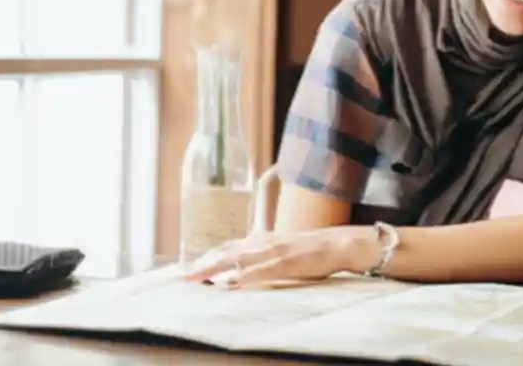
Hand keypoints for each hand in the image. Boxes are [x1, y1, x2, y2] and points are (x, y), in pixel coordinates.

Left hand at [182, 227, 379, 286]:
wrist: (338, 244)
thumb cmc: (310, 250)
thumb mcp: (281, 250)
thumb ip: (260, 257)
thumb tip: (238, 272)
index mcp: (261, 240)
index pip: (226, 247)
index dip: (206, 258)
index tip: (187, 271)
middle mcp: (263, 242)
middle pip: (226, 252)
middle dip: (203, 264)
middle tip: (184, 277)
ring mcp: (274, 251)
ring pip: (238, 258)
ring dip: (216, 267)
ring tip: (198, 277)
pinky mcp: (287, 262)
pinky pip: (262, 270)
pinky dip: (246, 275)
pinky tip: (233, 282)